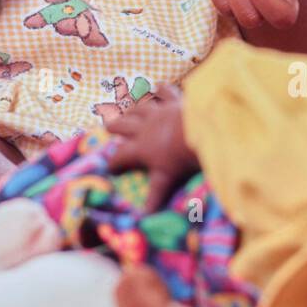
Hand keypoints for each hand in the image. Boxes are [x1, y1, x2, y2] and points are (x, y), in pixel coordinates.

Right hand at [105, 84, 196, 212]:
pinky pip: (165, 93)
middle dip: (115, 127)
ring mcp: (159, 111)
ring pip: (140, 108)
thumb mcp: (166, 178)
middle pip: (124, 125)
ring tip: (128, 110)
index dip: (113, 161)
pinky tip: (159, 87)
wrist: (199, 131)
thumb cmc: (181, 157)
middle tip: (107, 128)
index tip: (109, 166)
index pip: (121, 155)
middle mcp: (145, 127)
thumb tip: (143, 218)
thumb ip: (154, 196)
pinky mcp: (174, 101)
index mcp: (141, 147)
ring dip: (133, 109)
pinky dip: (161, 90)